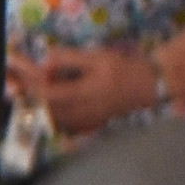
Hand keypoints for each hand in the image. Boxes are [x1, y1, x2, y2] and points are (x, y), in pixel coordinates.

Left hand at [22, 43, 159, 137]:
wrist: (149, 85)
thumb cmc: (123, 68)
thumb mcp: (97, 57)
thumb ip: (69, 58)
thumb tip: (46, 61)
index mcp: (83, 93)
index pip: (48, 95)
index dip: (35, 86)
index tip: (36, 74)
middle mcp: (83, 111)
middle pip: (49, 112)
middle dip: (37, 100)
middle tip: (35, 86)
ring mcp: (88, 120)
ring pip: (57, 122)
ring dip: (46, 110)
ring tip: (46, 97)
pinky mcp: (94, 124)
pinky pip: (69, 128)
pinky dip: (60, 120)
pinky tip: (60, 110)